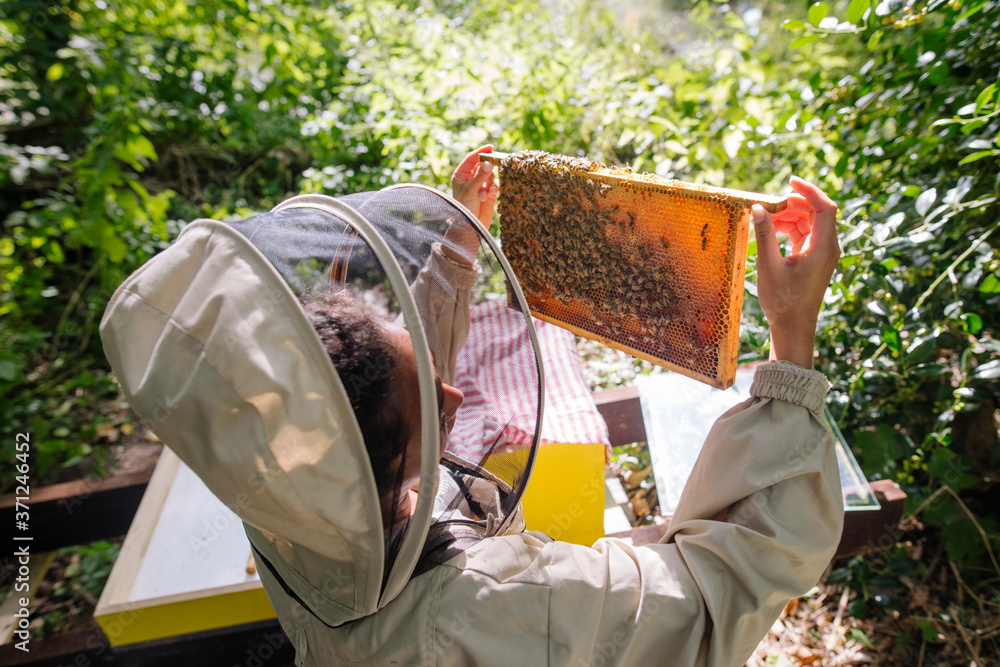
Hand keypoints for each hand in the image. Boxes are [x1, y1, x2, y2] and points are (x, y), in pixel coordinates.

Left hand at [450, 144, 498, 226]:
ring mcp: (480, 185)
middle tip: (496, 163)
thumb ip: (480, 176)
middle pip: (483, 165)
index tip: (490, 147)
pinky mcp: (489, 193)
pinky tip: (490, 195)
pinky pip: (495, 184)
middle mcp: (471, 178)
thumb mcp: (470, 190)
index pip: (471, 159)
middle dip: (488, 167)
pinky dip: (494, 188)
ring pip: (491, 175)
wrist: (470, 227)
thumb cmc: (463, 208)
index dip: (480, 152)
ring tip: (484, 194)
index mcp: (461, 175)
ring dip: (489, 182)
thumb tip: (489, 162)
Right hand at [752, 176, 839, 367]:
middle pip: (817, 212)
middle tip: (768, 206)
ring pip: (810, 222)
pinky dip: (790, 228)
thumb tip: (757, 209)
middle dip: (793, 204)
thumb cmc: (783, 301)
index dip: (809, 190)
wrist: (794, 327)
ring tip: (766, 219)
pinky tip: (772, 230)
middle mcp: (828, 247)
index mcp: (824, 247)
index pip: (825, 207)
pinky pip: (805, 234)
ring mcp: (823, 252)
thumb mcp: (769, 266)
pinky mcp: (814, 258)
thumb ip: (764, 235)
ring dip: (789, 216)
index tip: (790, 180)